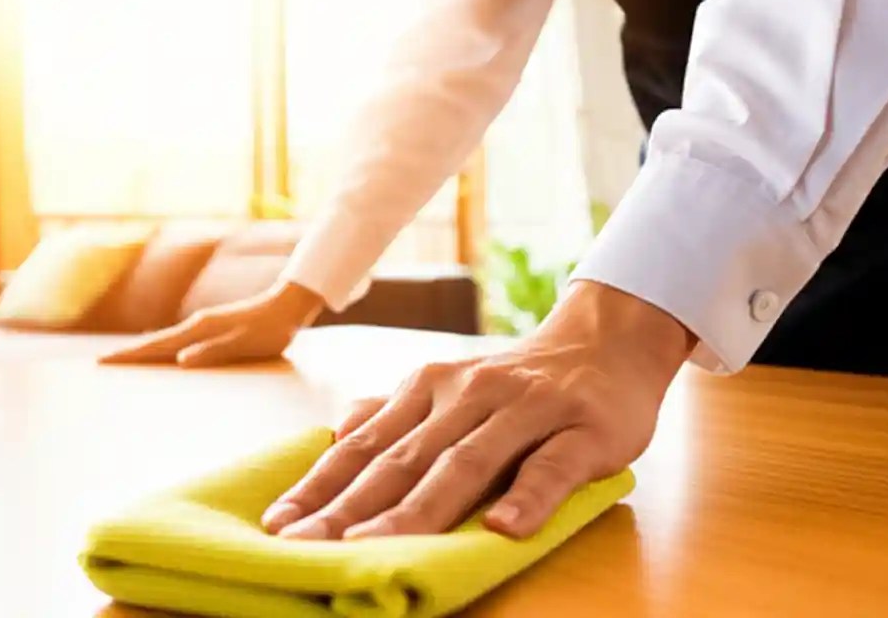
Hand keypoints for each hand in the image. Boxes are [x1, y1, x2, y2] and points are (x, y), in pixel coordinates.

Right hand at [99, 282, 325, 367]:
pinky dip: (162, 348)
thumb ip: (214, 352)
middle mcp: (197, 324)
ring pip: (165, 340)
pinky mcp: (212, 327)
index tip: (105, 362)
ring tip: (124, 360)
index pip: (157, 345)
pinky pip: (178, 340)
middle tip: (102, 362)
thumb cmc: (270, 330)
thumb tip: (182, 361)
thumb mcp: (244, 345)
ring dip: (143, 350)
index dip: (131, 355)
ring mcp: (203, 324)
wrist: (288, 305)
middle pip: (154, 341)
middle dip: (128, 352)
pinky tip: (162, 354)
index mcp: (200, 330)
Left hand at [260, 281, 694, 539]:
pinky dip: (527, 498)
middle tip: (304, 547)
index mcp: (430, 388)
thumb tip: (337, 430)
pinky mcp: (583, 429)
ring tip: (372, 546)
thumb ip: (399, 412)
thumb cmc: (521, 381)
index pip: (365, 444)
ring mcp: (526, 410)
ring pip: (465, 464)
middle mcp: (469, 395)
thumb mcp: (452, 385)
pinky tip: (501, 530)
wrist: (608, 340)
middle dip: (348, 508)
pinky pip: (552, 467)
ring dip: (417, 509)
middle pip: (403, 460)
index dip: (320, 485)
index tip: (279, 524)